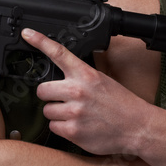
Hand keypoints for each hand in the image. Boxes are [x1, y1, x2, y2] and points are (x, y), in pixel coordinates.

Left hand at [22, 28, 151, 155]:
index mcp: (86, 75)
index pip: (58, 53)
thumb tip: (64, 75)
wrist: (137, 127)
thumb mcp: (103, 81)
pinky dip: (62, 128)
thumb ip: (82, 77)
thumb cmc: (122, 104)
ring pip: (47, 110)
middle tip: (62, 99)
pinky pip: (53, 127)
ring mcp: (74, 112)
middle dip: (49, 96)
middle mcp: (78, 91)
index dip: (39, 41)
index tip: (27, 34)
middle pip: (42, 90)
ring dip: (57, 114)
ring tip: (75, 115)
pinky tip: (77, 126)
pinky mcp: (73, 131)